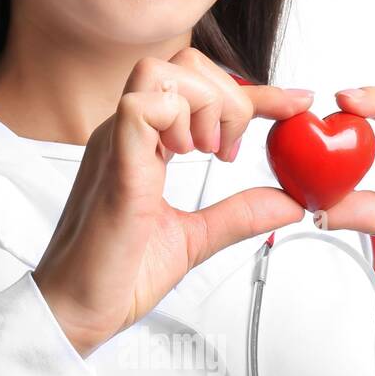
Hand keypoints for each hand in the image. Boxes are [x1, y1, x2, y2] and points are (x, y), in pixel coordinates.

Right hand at [33, 48, 311, 355]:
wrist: (79, 312)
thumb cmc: (117, 276)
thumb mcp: (196, 238)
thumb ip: (240, 215)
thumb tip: (289, 202)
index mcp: (144, 146)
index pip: (201, 90)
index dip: (257, 91)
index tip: (296, 103)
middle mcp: (127, 136)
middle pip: (182, 63)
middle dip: (228, 96)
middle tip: (233, 152)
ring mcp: (117, 146)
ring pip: (161, 72)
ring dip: (203, 104)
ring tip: (210, 154)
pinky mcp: (115, 168)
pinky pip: (139, 108)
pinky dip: (175, 120)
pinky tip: (185, 156)